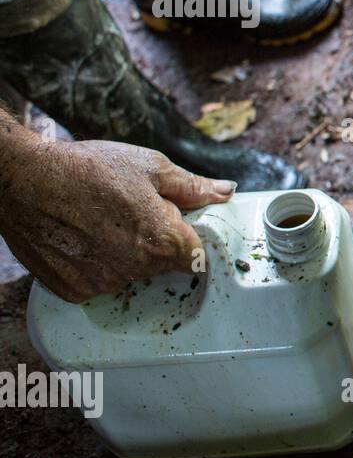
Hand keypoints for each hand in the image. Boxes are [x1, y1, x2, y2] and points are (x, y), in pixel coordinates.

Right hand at [0, 134, 234, 302]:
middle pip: (163, 265)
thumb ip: (192, 187)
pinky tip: (82, 237)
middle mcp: (137, 269)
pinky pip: (99, 281)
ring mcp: (104, 284)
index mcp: (164, 241)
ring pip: (130, 274)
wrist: (23, 180)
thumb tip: (224, 192)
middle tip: (131, 213)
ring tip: (100, 222)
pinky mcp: (74, 291)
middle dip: (156, 241)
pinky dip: (95, 264)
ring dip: (124, 254)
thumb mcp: (150, 167)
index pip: (199, 257)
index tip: (178, 227)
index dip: (190, 239)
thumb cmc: (86, 168)